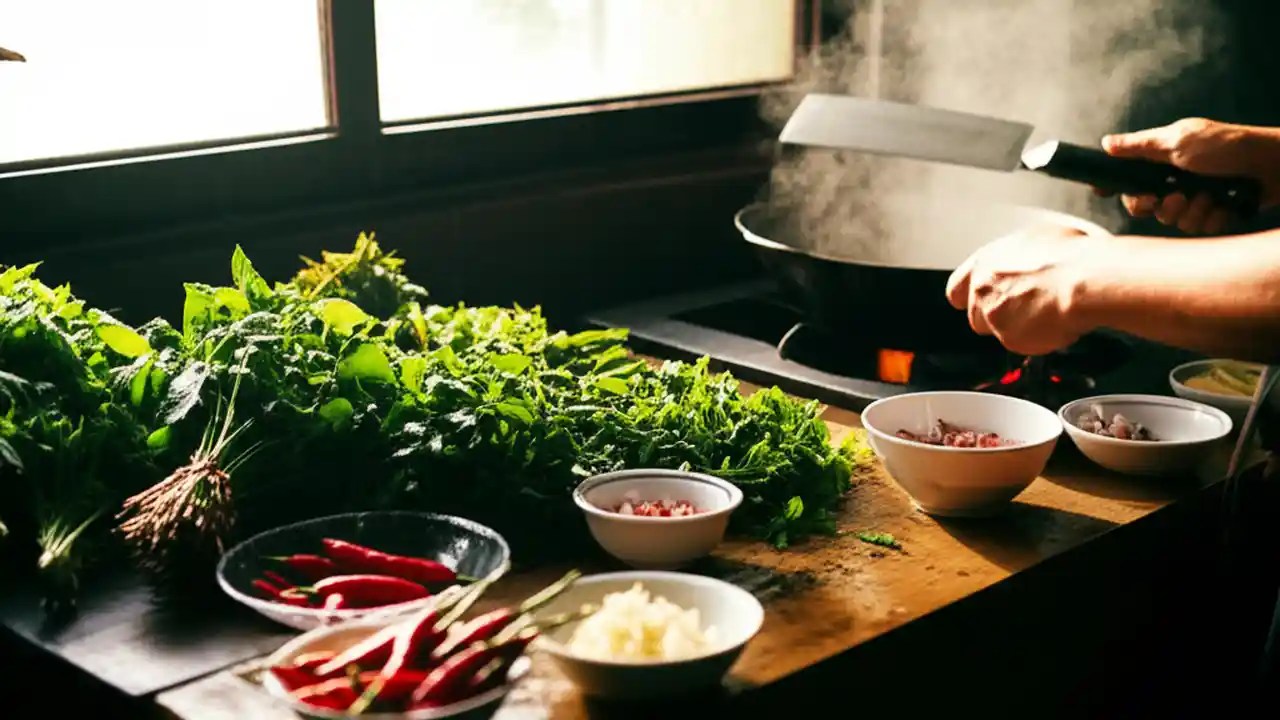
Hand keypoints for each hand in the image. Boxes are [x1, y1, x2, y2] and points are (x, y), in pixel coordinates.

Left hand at [945, 225, 1096, 355]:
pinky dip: (1039, 339)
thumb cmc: (1072, 255)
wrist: (1087, 280)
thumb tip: (1026, 259)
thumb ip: (1018, 257)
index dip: (969, 297)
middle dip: (997, 315)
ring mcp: (995, 317)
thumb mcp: (1039, 239)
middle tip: (1026, 307)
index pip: (957, 289)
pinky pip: (1022, 345)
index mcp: (985, 262)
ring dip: (1017, 327)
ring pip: (999, 332)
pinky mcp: (1012, 340)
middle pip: (977, 315)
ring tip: (1046, 312)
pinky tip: (1057, 323)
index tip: (983, 300)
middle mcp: (982, 290)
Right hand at [1100, 117, 1279, 234]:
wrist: (1272, 165)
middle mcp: (1175, 179)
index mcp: (1162, 159)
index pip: (1127, 176)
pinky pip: (1198, 227)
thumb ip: (1140, 146)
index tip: (1105, 193)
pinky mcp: (1212, 212)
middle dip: (1159, 206)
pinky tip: (1223, 205)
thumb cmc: (1227, 147)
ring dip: (1191, 211)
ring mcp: (1194, 196)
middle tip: (1174, 197)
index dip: (1115, 186)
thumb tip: (1106, 143)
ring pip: (1173, 220)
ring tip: (1209, 197)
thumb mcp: (1179, 141)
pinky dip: (1211, 217)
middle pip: (1145, 206)